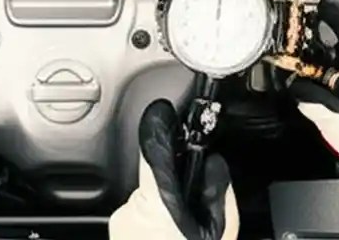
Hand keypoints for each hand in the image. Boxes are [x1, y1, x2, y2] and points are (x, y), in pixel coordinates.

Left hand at [109, 100, 238, 239]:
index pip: (155, 149)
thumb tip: (212, 166)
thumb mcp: (221, 229)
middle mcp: (134, 209)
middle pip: (156, 178)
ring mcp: (122, 223)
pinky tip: (166, 237)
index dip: (160, 129)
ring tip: (180, 234)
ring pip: (147, 201)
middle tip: (192, 211)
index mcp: (162, 202)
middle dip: (173, 185)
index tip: (162, 111)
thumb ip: (217, 191)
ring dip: (162, 209)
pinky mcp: (117, 233)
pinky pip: (137, 218)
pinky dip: (151, 225)